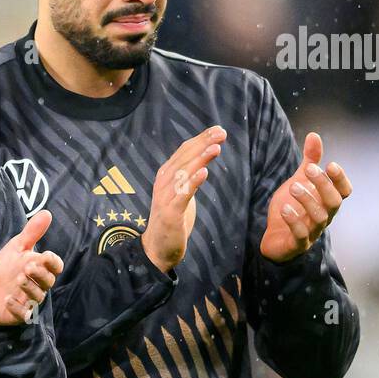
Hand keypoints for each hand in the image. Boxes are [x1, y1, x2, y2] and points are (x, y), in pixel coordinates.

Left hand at [0, 210, 64, 325]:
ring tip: (19, 278)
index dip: (53, 262)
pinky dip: (17, 307)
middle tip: (28, 266)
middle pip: (47, 281)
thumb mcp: (17, 248)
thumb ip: (32, 232)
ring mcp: (28, 300)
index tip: (46, 255)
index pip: (55, 267)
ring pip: (37, 296)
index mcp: (40, 269)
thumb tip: (47, 212)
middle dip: (40, 274)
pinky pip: (22, 314)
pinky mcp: (18, 313)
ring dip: (29, 287)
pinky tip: (8, 299)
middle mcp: (38, 285)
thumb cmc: (7, 269)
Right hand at [142, 126, 226, 272]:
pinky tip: (204, 173)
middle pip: (184, 158)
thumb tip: (202, 162)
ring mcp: (165, 197)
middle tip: (221, 133)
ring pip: (183, 173)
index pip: (184, 151)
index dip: (200, 139)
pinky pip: (182, 195)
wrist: (157, 248)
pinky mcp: (170, 213)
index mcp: (166, 175)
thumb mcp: (181, 192)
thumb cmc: (172, 218)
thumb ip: (188, 177)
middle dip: (203, 144)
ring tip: (215, 148)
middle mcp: (163, 182)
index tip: (218, 129)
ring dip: (199, 159)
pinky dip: (192, 182)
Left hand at [260, 132, 352, 262]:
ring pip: (320, 218)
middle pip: (334, 202)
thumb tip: (314, 134)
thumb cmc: (291, 207)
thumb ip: (309, 161)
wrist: (274, 237)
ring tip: (293, 186)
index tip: (330, 164)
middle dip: (323, 185)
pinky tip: (284, 208)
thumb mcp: (299, 181)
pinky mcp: (297, 244)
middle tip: (308, 169)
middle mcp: (324, 217)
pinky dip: (294, 222)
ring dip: (308, 200)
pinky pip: (301, 235)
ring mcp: (312, 232)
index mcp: (327, 202)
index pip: (344, 192)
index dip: (340, 179)